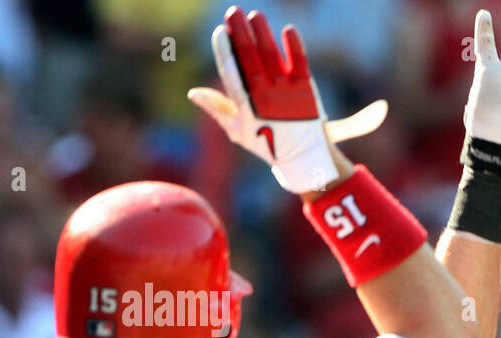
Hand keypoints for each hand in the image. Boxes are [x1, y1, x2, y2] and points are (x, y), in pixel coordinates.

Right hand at [188, 5, 386, 193]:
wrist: (305, 159)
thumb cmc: (267, 145)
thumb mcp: (238, 132)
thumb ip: (218, 110)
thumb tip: (193, 93)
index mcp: (246, 106)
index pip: (231, 72)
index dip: (224, 50)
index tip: (220, 32)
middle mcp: (265, 97)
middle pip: (249, 58)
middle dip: (240, 33)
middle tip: (232, 12)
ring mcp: (287, 93)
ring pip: (271, 56)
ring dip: (262, 33)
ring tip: (254, 14)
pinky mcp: (306, 92)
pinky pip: (299, 65)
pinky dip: (294, 47)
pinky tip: (287, 29)